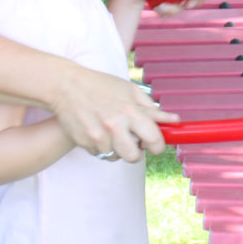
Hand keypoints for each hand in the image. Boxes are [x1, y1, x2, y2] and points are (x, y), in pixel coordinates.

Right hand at [49, 62, 178, 161]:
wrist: (68, 86)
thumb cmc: (102, 86)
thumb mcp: (131, 91)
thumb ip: (152, 108)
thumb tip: (174, 121)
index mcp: (130, 111)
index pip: (154, 139)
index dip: (159, 146)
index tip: (157, 144)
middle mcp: (115, 126)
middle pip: (134, 157)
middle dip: (138, 152)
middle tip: (135, 142)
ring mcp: (97, 136)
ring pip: (116, 157)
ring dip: (119, 149)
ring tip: (115, 132)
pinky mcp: (84, 143)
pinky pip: (100, 154)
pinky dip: (103, 147)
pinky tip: (100, 131)